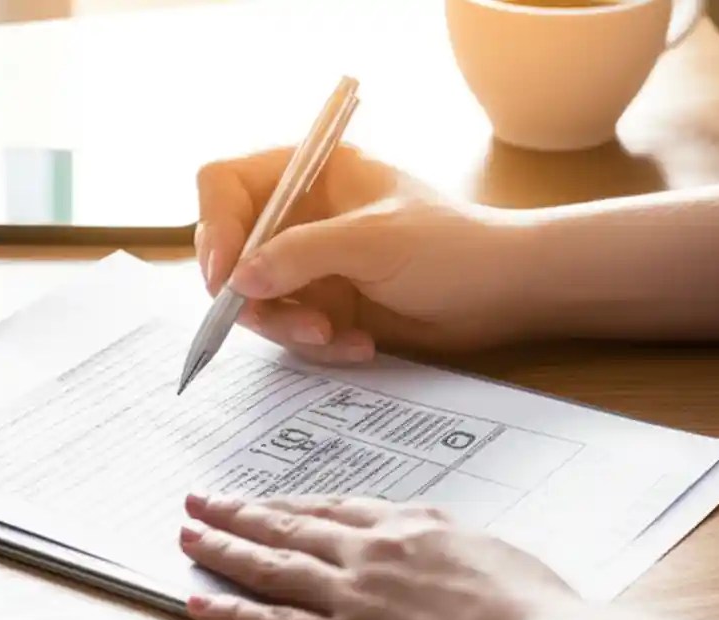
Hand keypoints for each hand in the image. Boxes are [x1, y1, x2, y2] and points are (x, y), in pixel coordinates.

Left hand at [178, 493, 586, 619]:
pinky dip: (231, 614)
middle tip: (201, 499)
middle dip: (240, 512)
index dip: (291, 502)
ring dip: (222, 549)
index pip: (335, 507)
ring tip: (187, 535)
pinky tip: (200, 604)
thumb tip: (437, 545)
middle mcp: (372, 550)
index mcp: (412, 524)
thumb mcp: (492, 552)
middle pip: (290, 524)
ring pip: (270, 565)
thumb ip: (450, 543)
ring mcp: (353, 595)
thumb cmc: (535, 610)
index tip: (265, 498)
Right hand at [194, 146, 533, 362]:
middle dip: (257, 296)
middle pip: (231, 252)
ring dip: (290, 327)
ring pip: (258, 300)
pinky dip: (318, 344)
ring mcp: (310, 262)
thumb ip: (301, 254)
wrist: (503, 294)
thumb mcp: (373, 242)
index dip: (215, 228)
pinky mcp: (325, 304)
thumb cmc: (452, 247)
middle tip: (297, 322)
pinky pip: (292, 330)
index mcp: (309, 174)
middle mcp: (300, 215)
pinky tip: (360, 346)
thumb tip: (238, 279)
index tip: (227, 277)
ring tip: (335, 335)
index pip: (225, 185)